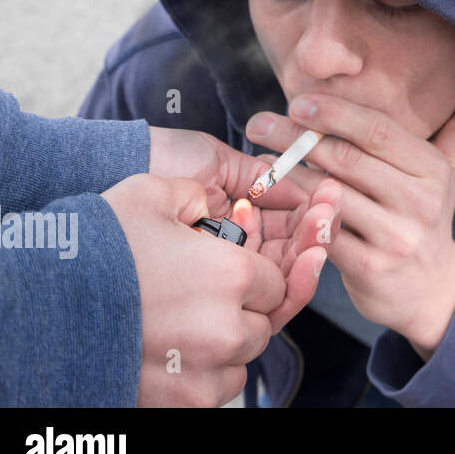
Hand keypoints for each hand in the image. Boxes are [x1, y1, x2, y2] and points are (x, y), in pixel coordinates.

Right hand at [101, 173, 326, 406]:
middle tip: (205, 297)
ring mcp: (205, 373)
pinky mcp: (183, 404)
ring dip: (227, 343)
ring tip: (186, 322)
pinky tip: (174, 349)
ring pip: (242, 359)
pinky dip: (204, 373)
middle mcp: (228, 329)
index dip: (255, 274)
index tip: (233, 271)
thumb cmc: (91, 252)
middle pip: (265, 322)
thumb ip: (196, 194)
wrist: (35, 312)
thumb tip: (211, 203)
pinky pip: (216, 389)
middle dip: (245, 309)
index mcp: (232, 275)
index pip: (277, 281)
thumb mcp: (147, 194)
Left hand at [149, 124, 341, 278]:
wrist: (121, 167)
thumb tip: (306, 192)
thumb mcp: (221, 162)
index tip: (333, 195)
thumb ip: (264, 178)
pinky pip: (265, 294)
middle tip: (331, 212)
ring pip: (285, 274)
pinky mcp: (215, 292)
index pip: (288, 223)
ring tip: (325, 225)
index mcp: (239, 218)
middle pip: (292, 251)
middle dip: (317, 231)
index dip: (313, 212)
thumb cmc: (164, 159)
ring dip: (312, 250)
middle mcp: (236, 249)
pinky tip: (309, 249)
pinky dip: (293, 274)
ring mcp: (226, 272)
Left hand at [245, 70, 454, 361]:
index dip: (336, 113)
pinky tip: (271, 200)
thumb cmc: (427, 218)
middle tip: (259, 122)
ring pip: (329, 195)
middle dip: (297, 137)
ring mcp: (396, 236)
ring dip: (288, 174)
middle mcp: (418, 200)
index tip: (298, 100)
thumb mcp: (450, 170)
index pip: (379, 131)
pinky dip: (295, 214)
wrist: (433, 291)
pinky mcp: (371, 267)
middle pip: (348, 159)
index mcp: (432, 168)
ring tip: (257, 156)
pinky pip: (323, 233)